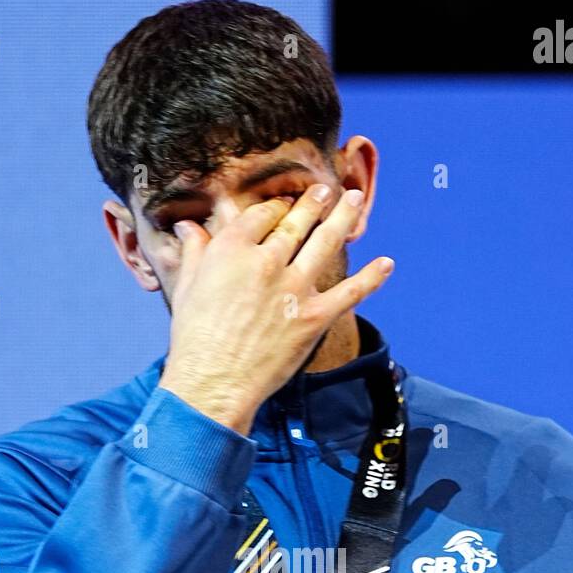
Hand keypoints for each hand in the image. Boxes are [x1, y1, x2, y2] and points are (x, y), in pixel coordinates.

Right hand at [159, 184, 393, 433]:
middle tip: (324, 190)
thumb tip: (188, 226)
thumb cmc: (194, 338)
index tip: (281, 205)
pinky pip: (351, 292)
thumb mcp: (186, 287)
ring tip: (354, 199)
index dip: (274, 207)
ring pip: (326, 241)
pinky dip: (372, 277)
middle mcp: (267, 261)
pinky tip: (386, 263)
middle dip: (313, 202)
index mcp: (232, 249)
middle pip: (296, 221)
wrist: (213, 382)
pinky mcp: (314, 317)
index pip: (260, 214)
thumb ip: (193, 252)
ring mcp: (294, 288)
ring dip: (343, 216)